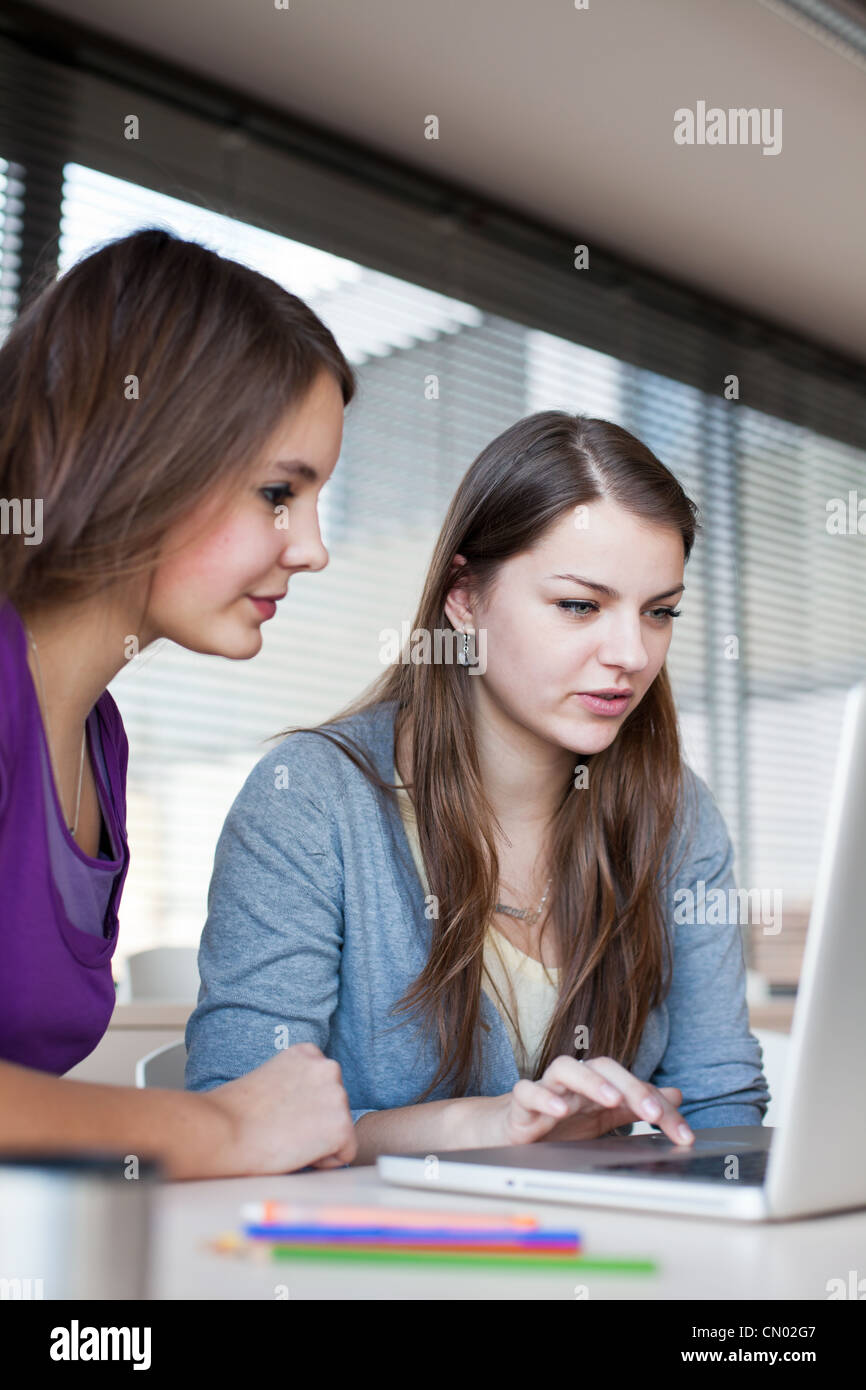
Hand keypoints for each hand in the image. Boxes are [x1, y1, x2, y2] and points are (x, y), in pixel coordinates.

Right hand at [197, 1042, 356, 1176]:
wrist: (223, 1130)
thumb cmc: (234, 1113)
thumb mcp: (270, 1080)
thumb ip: (295, 1085)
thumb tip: (306, 1108)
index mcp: (308, 1053)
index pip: (323, 1089)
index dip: (302, 1110)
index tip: (278, 1114)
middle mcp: (328, 1067)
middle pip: (335, 1110)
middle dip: (314, 1125)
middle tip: (280, 1130)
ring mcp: (337, 1095)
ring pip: (339, 1132)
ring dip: (318, 1142)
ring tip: (284, 1138)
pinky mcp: (341, 1126)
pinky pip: (344, 1154)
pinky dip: (323, 1162)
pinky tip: (295, 1152)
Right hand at [488, 1055, 694, 1147]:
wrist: (507, 1130)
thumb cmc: (556, 1122)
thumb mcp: (602, 1118)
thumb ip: (636, 1106)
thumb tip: (675, 1096)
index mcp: (596, 1085)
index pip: (633, 1085)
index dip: (660, 1108)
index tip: (684, 1135)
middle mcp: (574, 1082)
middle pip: (604, 1067)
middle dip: (632, 1088)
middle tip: (655, 1114)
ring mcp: (546, 1089)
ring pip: (565, 1069)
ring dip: (591, 1082)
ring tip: (611, 1099)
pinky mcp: (519, 1104)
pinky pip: (528, 1092)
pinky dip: (543, 1098)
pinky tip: (559, 1111)